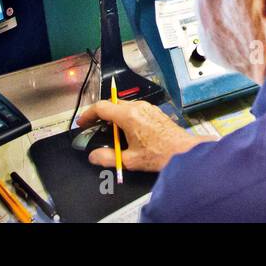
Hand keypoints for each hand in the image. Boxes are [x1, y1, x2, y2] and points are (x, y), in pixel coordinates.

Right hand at [76, 99, 208, 172]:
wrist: (183, 151)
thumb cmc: (158, 154)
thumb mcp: (129, 160)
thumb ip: (108, 158)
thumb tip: (93, 156)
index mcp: (128, 115)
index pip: (101, 107)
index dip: (88, 114)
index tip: (82, 123)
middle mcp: (137, 107)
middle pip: (112, 105)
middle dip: (100, 116)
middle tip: (93, 128)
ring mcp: (147, 107)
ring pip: (123, 106)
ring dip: (113, 116)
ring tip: (109, 132)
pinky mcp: (154, 111)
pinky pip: (134, 109)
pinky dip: (125, 117)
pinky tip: (126, 131)